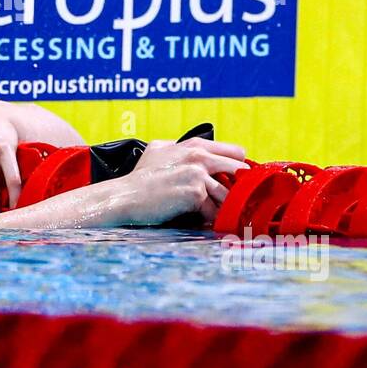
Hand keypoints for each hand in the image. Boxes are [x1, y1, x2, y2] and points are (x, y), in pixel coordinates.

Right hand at [121, 136, 249, 224]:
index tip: (234, 182)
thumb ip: (178, 146)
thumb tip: (194, 151)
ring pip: (230, 194)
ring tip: (221, 216)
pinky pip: (214, 210)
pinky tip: (205, 223)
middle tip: (235, 201)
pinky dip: (211, 219)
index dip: (237, 169)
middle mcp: (199, 156)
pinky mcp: (195, 194)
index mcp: (195, 145)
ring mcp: (198, 174)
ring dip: (225, 207)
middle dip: (239, 187)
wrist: (125, 196)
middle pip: (240, 171)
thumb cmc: (140, 177)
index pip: (236, 152)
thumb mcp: (158, 149)